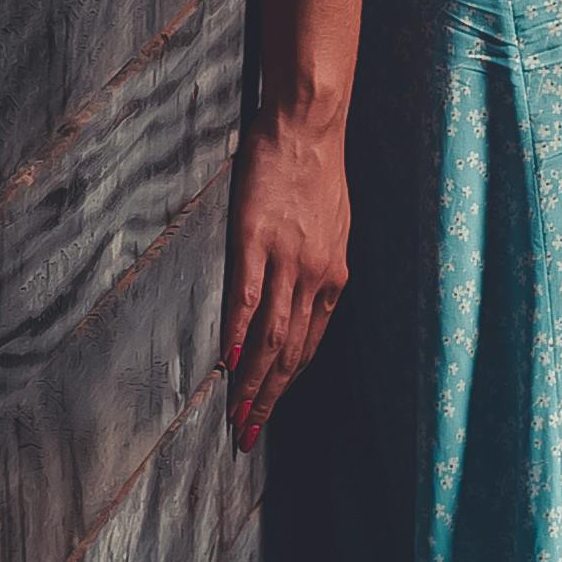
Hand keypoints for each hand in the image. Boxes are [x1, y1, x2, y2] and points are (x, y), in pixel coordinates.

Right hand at [223, 107, 351, 450]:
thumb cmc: (316, 172)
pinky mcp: (257, 239)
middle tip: (247, 435)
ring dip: (253, 381)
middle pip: (290, 352)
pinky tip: (228, 362)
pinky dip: (239, 333)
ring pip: (270, 335)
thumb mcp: (332, 227)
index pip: (309, 345)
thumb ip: (320, 267)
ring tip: (235, 414)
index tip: (269, 413)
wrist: (307, 126)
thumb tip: (306, 298)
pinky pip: (248, 296)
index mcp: (333, 276)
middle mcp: (315, 275)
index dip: (288, 384)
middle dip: (269, 398)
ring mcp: (286, 259)